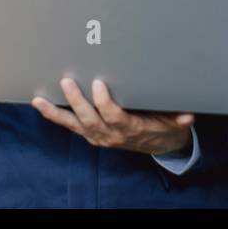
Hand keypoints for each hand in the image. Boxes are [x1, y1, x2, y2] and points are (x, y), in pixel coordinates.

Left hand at [32, 78, 193, 155]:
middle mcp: (111, 135)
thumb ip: (178, 118)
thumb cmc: (164, 127)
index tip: (98, 83)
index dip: (104, 102)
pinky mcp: (91, 135)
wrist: (159, 146)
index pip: (114, 116)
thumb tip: (188, 116)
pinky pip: (71, 126)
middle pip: (90, 119)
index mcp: (130, 129)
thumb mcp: (174, 123)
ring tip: (40, 100)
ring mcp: (99, 136)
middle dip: (77, 101)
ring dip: (56, 112)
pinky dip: (55, 116)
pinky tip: (41, 104)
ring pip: (75, 125)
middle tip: (67, 82)